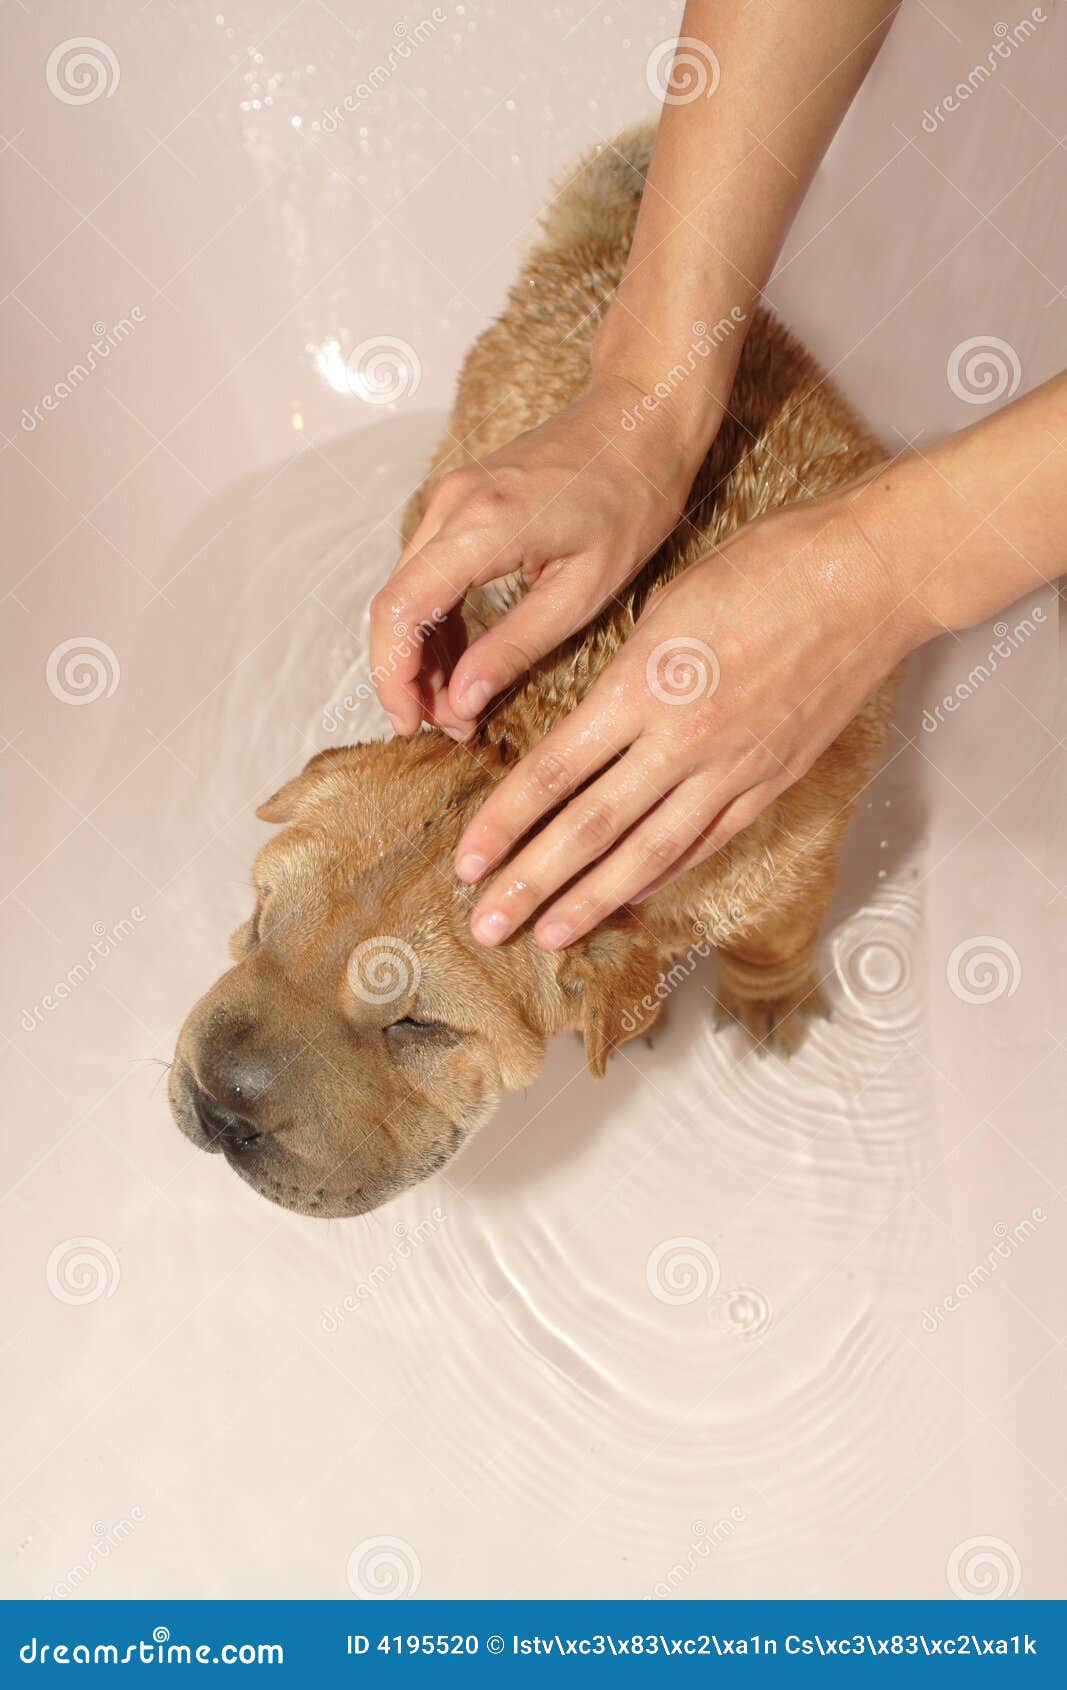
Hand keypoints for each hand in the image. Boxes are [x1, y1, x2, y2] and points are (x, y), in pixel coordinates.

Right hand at [370, 378, 706, 736]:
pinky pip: (428, 571)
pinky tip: (462, 662)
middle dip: (407, 676)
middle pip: (393, 606)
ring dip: (420, 654)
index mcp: (482, 525)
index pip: (401, 612)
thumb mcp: (585, 590)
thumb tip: (461, 702)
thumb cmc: (632, 498)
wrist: (642, 416)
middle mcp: (452, 504)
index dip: (394, 677)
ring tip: (457, 707)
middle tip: (445, 727)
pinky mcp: (462, 501)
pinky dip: (435, 622)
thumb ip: (515, 648)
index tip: (409, 724)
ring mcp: (451, 497)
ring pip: (406, 591)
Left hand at [453, 486, 919, 949]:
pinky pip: (705, 841)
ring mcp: (733, 767)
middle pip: (590, 828)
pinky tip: (627, 897)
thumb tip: (583, 728)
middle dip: (531, 883)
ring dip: (591, 900)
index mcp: (644, 684)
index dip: (503, 824)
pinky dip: (661, 874)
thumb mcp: (667, 604)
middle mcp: (684, 738)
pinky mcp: (772, 780)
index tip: (467, 861)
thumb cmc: (768, 567)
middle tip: (486, 926)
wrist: (869, 578)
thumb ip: (622, 675)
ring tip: (548, 938)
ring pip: (648, 851)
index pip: (552, 772)